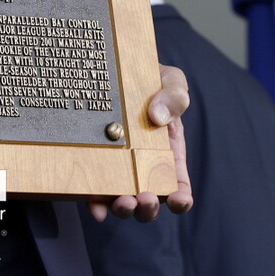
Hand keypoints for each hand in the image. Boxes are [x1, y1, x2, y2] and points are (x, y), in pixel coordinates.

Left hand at [88, 63, 192, 221]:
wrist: (116, 66)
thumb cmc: (151, 77)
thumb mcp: (171, 81)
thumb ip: (175, 97)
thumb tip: (159, 117)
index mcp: (167, 152)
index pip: (177, 185)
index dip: (181, 199)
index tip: (179, 200)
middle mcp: (142, 165)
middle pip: (149, 199)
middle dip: (148, 207)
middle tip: (145, 199)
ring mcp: (117, 167)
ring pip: (122, 200)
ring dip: (124, 208)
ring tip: (123, 202)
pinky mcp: (94, 164)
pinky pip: (94, 190)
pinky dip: (95, 203)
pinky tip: (95, 207)